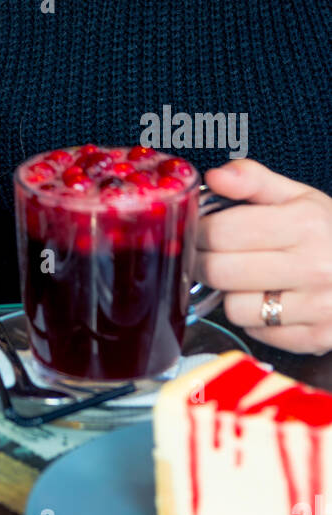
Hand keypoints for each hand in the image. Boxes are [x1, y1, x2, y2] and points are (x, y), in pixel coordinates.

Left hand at [197, 158, 331, 354]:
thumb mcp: (299, 196)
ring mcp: (318, 307)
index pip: (222, 232)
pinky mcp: (318, 338)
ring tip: (248, 279)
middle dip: (204, 262)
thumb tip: (215, 176)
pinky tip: (270, 300)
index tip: (196, 230)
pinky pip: (258, 333)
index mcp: (305, 224)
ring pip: (235, 308)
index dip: (198, 231)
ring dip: (231, 294)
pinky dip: (255, 319)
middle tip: (209, 255)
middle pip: (221, 272)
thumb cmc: (329, 232)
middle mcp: (315, 267)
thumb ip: (253, 180)